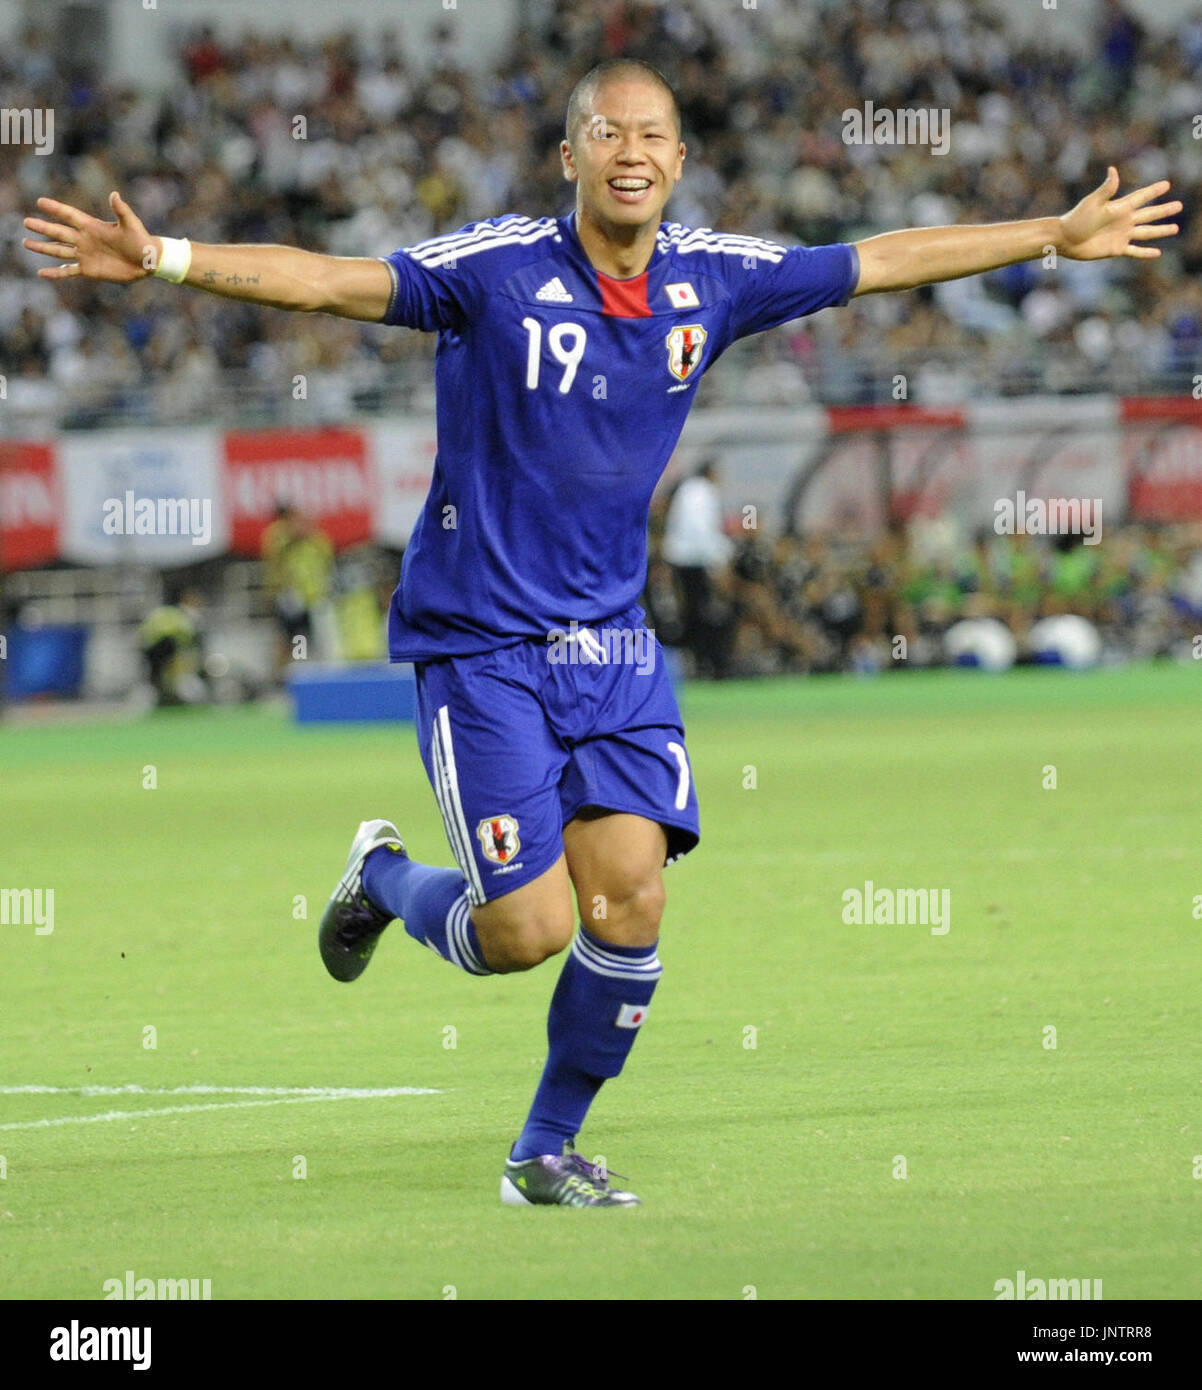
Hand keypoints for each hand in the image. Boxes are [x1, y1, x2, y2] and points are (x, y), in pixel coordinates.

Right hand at [23, 190, 158, 282]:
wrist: (148, 262)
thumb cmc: (141, 240)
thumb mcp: (131, 224)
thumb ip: (121, 210)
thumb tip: (114, 194)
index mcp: (92, 226)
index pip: (69, 215)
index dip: (56, 209)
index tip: (40, 202)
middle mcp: (85, 239)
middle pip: (59, 232)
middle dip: (42, 227)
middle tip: (26, 222)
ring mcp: (85, 255)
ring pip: (59, 250)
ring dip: (43, 247)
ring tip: (26, 243)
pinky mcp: (89, 270)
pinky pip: (68, 271)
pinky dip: (55, 273)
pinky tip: (41, 273)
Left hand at [1058, 167, 1180, 260]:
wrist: (1065, 239)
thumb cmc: (1077, 218)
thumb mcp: (1093, 202)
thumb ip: (1107, 188)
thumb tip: (1113, 169)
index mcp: (1120, 207)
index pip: (1142, 197)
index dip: (1154, 191)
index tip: (1167, 184)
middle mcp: (1124, 220)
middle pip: (1149, 214)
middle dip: (1164, 210)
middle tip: (1179, 205)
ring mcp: (1122, 235)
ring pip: (1146, 232)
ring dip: (1161, 231)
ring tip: (1175, 228)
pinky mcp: (1116, 249)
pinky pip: (1135, 251)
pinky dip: (1146, 253)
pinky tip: (1157, 253)